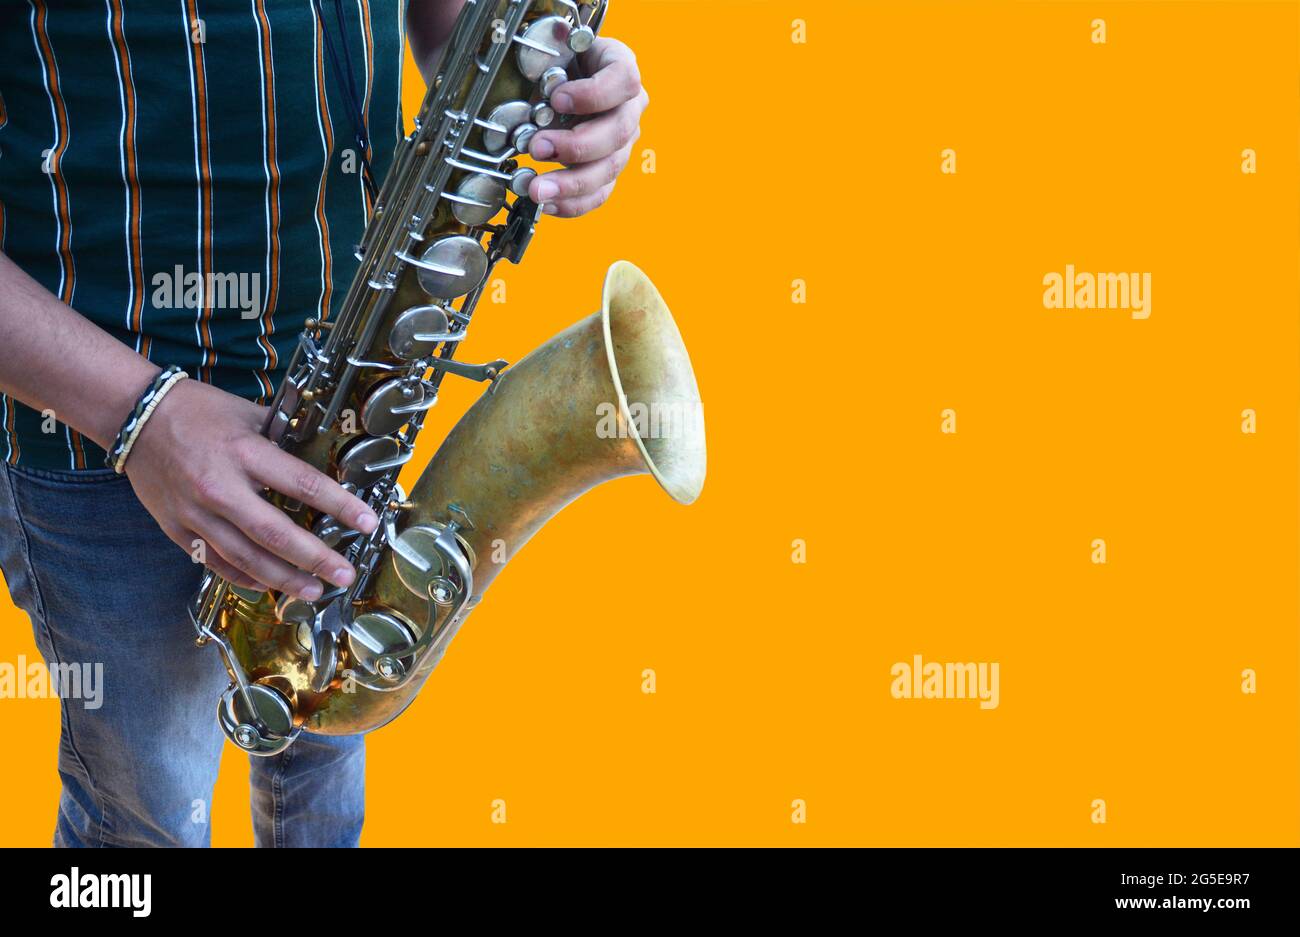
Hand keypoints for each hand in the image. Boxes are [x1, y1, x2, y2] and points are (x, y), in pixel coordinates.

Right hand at [125, 380, 378, 599]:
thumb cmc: (197, 411)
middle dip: (316, 558)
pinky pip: (216, 563)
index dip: (341, 506)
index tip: (367, 523)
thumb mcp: (249, 414)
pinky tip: (269, 586)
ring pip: (246, 558)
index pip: (304, 485)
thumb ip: (285, 437)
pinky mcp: (177, 530)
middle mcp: (220, 488)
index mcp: (245, 454)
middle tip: (345, 574)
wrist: (135, 417)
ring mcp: (195, 513)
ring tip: (314, 590)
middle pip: (276, 534)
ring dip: (284, 579)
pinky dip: (245, 577)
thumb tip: (325, 450)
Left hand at [526, 37, 647, 216]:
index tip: (558, 99)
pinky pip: (599, 193)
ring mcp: (621, 142)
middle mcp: (629, 107)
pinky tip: (548, 203)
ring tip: (536, 188)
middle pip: (618, 132)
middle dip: (576, 145)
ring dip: (571, 183)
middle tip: (537, 148)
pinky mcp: (607, 169)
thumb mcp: (553, 50)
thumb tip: (540, 69)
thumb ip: (548, 57)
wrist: (561, 82)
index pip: (624, 81)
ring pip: (609, 168)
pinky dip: (573, 203)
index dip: (593, 94)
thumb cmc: (558, 64)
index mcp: (620, 68)